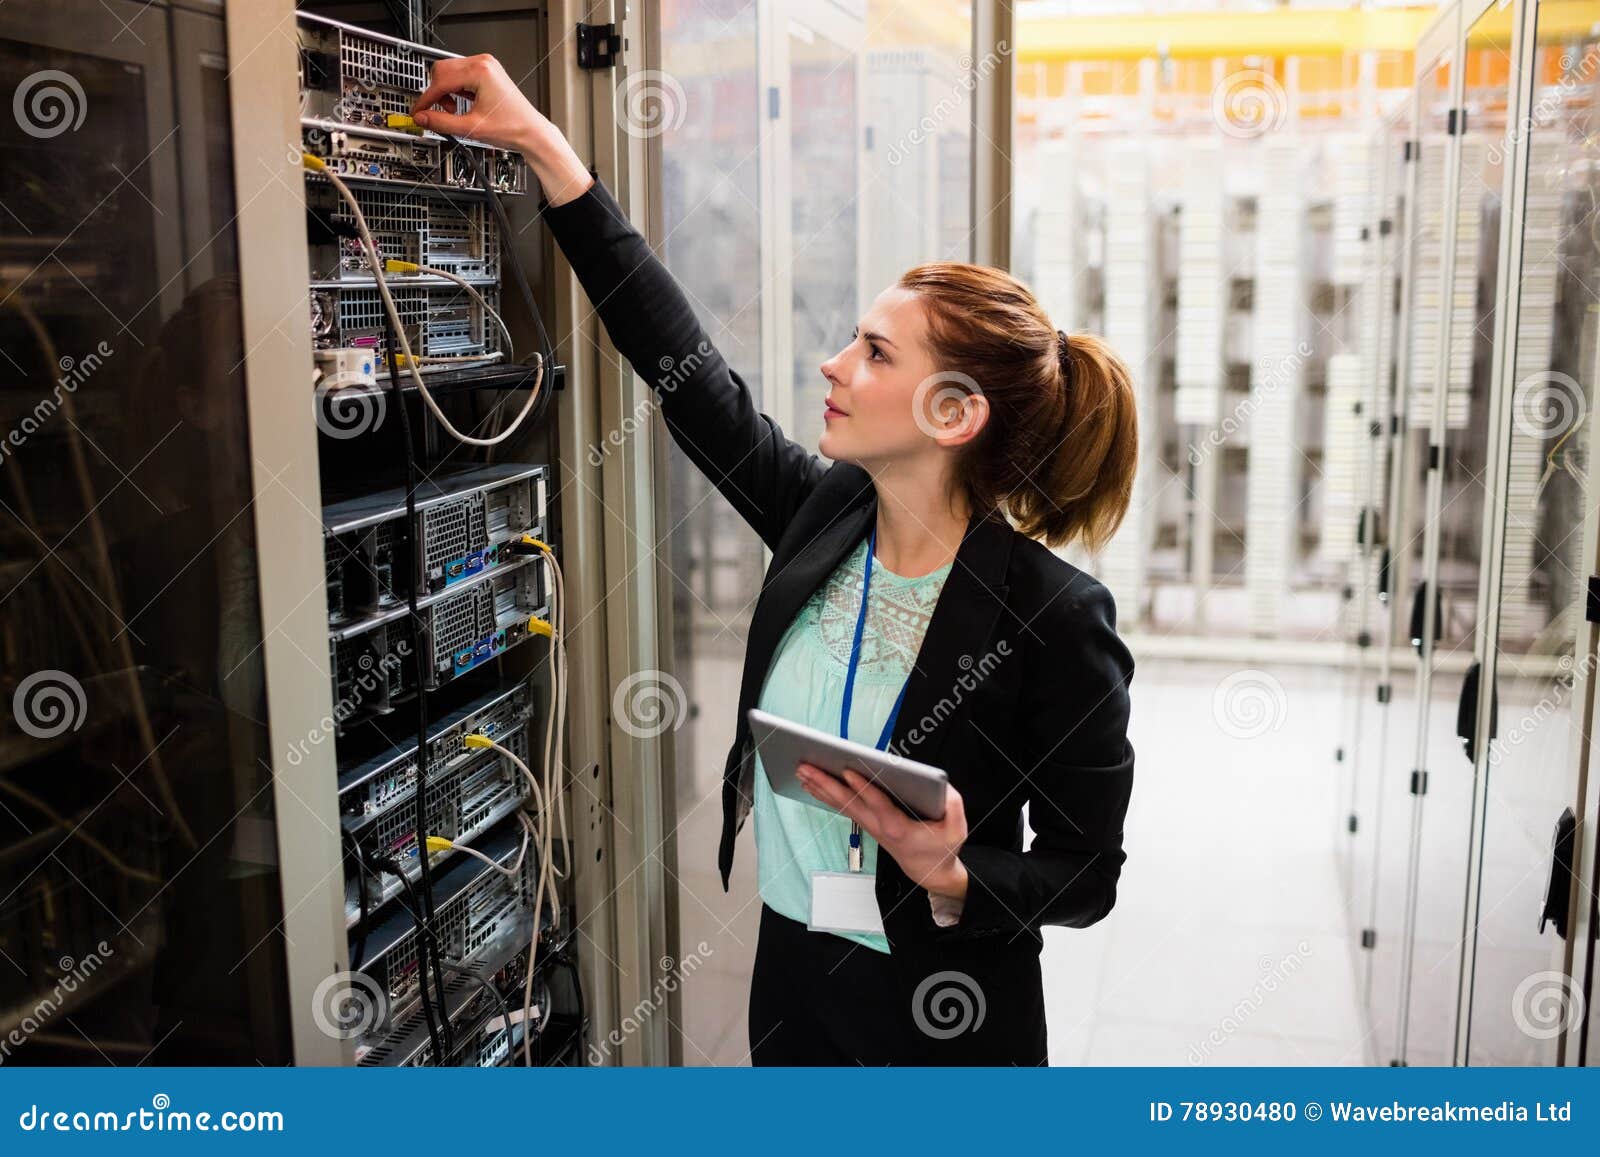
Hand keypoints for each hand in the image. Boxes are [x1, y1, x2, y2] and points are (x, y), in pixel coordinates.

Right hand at [411, 56, 592, 205]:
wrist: (531, 132)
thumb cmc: (513, 127)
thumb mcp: (472, 128)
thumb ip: (443, 122)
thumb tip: (423, 118)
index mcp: (480, 71)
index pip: (441, 80)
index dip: (426, 98)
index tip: (417, 111)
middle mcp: (483, 63)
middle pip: (441, 70)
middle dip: (435, 93)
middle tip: (435, 113)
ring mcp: (485, 66)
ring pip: (449, 72)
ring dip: (445, 92)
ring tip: (453, 111)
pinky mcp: (486, 72)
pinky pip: (460, 75)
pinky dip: (455, 90)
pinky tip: (461, 104)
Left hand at [796, 764, 968, 898]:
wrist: (930, 872)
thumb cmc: (942, 847)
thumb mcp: (956, 826)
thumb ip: (951, 803)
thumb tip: (938, 783)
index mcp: (900, 829)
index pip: (879, 805)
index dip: (863, 788)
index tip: (848, 771)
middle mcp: (880, 827)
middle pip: (850, 803)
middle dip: (827, 784)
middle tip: (807, 767)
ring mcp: (871, 826)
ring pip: (842, 804)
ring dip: (821, 787)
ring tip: (802, 771)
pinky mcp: (868, 823)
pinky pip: (844, 806)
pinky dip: (827, 794)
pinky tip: (813, 784)